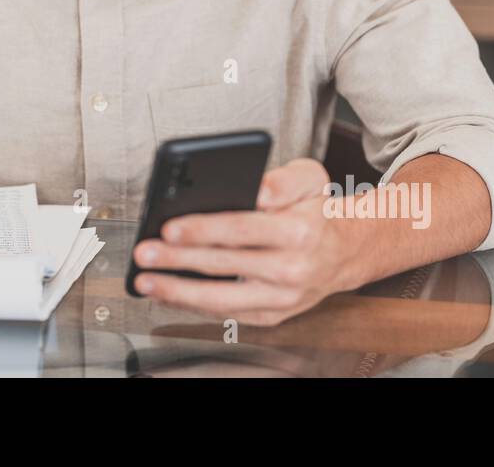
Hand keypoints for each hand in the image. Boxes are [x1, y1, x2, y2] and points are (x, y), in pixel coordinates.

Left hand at [130, 158, 353, 325]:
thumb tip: (256, 190)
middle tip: (145, 253)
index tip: (169, 227)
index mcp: (299, 232)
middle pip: (224, 265)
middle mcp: (292, 269)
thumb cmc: (318, 211)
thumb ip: (282, 179)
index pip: (242, 230)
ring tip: (146, 281)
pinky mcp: (272, 315)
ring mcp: (282, 298)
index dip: (202, 230)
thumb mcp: (311, 179)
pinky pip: (226, 314)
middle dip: (178, 260)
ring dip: (178, 292)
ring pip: (222, 299)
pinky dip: (192, 306)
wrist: (348, 251)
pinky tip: (167, 294)